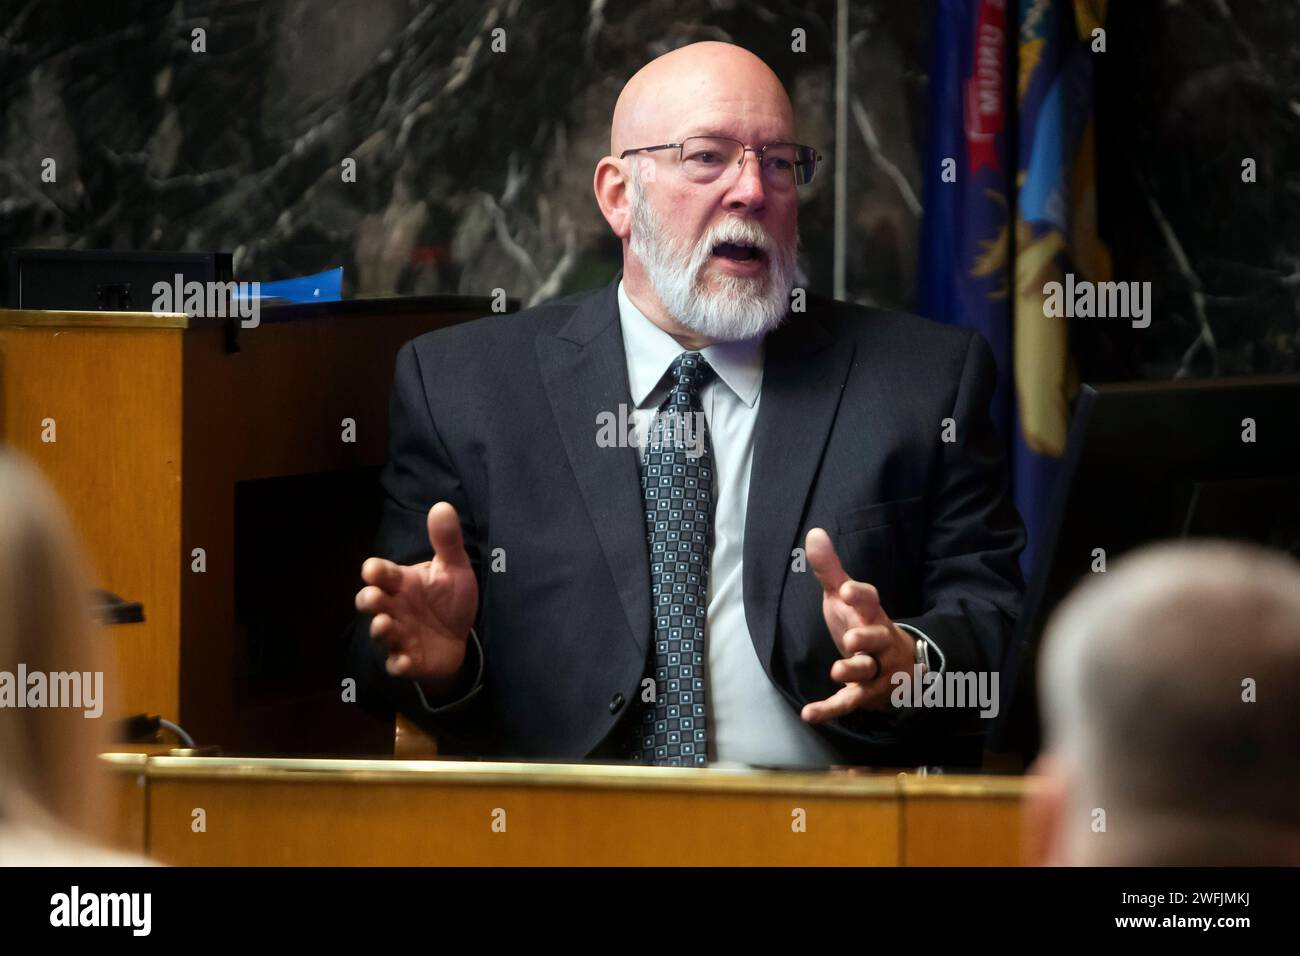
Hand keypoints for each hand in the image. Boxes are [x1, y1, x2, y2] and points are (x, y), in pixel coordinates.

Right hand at [354, 501, 477, 690]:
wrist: (458, 637)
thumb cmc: (448, 599)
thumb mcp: (453, 568)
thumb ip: (446, 541)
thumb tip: (443, 505)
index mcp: (402, 582)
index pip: (382, 573)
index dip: (376, 571)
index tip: (373, 570)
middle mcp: (394, 607)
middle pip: (371, 602)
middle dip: (369, 600)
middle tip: (374, 598)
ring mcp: (399, 634)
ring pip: (381, 632)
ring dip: (380, 629)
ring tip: (385, 624)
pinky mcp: (408, 660)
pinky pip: (397, 664)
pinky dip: (398, 663)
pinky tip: (404, 661)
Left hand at [799, 526, 917, 722]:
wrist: (899, 665)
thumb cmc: (864, 624)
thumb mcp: (846, 596)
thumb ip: (830, 569)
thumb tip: (813, 532)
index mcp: (872, 614)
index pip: (870, 600)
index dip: (859, 595)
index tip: (845, 589)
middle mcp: (878, 641)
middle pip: (876, 638)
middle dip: (866, 638)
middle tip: (851, 638)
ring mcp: (875, 669)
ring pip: (868, 671)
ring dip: (854, 671)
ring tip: (837, 670)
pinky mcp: (865, 694)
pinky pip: (849, 702)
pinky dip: (830, 709)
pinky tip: (809, 714)